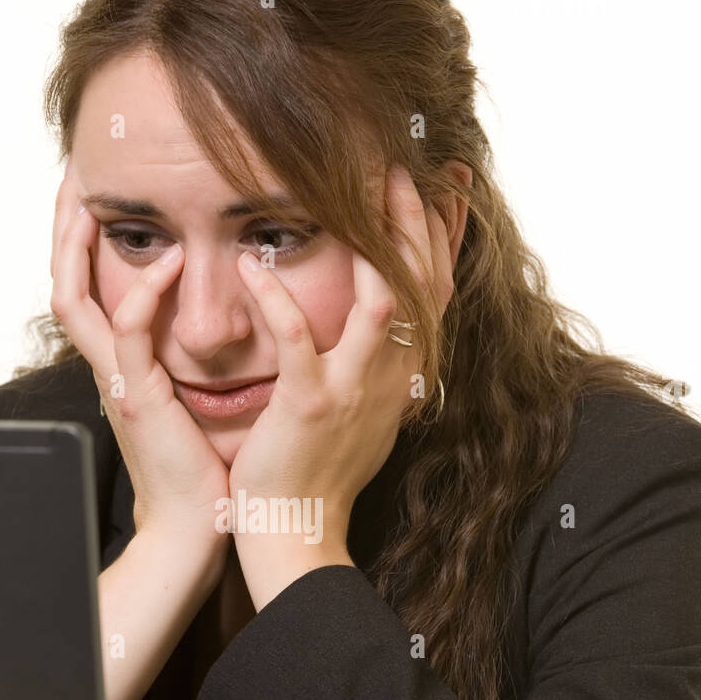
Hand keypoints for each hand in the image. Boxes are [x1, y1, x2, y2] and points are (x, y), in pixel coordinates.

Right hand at [49, 157, 230, 551]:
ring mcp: (118, 381)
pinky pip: (127, 335)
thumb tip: (220, 323)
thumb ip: (192, 359)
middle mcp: (109, 368)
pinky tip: (166, 262)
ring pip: (75, 300)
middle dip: (64, 227)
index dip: (80, 242)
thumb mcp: (193, 400)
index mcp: (121, 367)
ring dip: (77, 247)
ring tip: (91, 200)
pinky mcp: (139, 398)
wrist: (198, 525)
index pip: (85, 289)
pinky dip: (140, 294)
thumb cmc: (204, 468)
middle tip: (74, 175)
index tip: (93, 194)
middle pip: (62, 282)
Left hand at [228, 165, 454, 552]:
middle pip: (420, 283)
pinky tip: (254, 266)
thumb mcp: (370, 417)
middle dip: (418, 220)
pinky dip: (277, 300)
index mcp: (402, 378)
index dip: (443, 239)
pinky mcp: (308, 404)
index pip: (435, 295)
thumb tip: (397, 337)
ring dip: (377, 238)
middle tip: (406, 167)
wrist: (300, 532)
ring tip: (361, 187)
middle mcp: (389, 378)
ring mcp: (353, 390)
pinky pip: (297, 340)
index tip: (447, 189)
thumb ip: (384, 371)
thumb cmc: (323, 475)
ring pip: (381, 299)